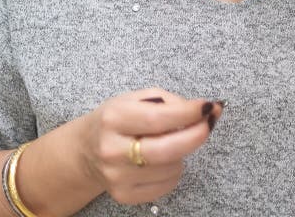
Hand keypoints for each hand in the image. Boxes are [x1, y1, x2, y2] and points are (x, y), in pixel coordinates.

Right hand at [78, 88, 223, 205]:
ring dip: (182, 151)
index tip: (209, 106)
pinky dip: (175, 170)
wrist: (84, 152)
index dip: (188, 113)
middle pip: (166, 149)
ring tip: (171, 140)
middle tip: (209, 124)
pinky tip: (164, 159)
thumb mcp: (137, 98)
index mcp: (114, 118)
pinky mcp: (124, 195)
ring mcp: (117, 177)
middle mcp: (112, 150)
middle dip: (196, 136)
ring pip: (171, 167)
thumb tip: (206, 110)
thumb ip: (170, 102)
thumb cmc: (118, 119)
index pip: (158, 118)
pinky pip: (167, 185)